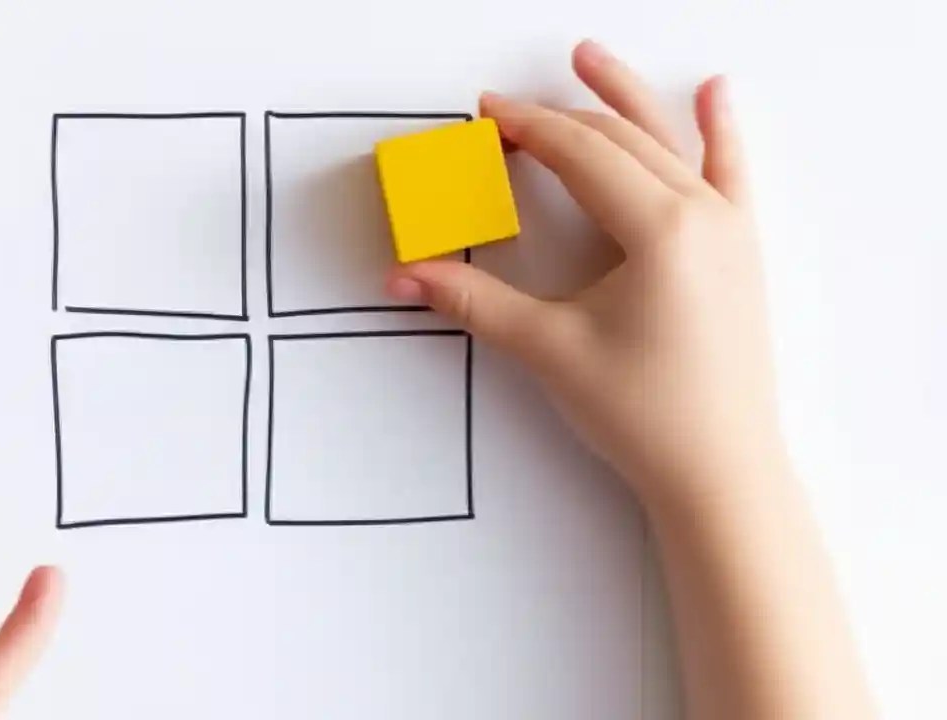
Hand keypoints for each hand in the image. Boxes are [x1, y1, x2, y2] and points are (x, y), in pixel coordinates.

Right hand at [387, 41, 780, 513]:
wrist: (720, 471)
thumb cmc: (643, 414)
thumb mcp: (549, 349)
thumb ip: (474, 302)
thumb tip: (404, 277)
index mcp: (658, 228)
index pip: (578, 153)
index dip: (525, 126)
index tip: (485, 112)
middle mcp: (701, 214)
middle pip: (618, 139)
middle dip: (558, 116)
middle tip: (506, 110)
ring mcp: (729, 229)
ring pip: (669, 143)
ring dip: (626, 98)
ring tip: (590, 56)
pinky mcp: (741, 251)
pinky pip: (732, 173)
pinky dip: (722, 130)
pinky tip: (716, 93)